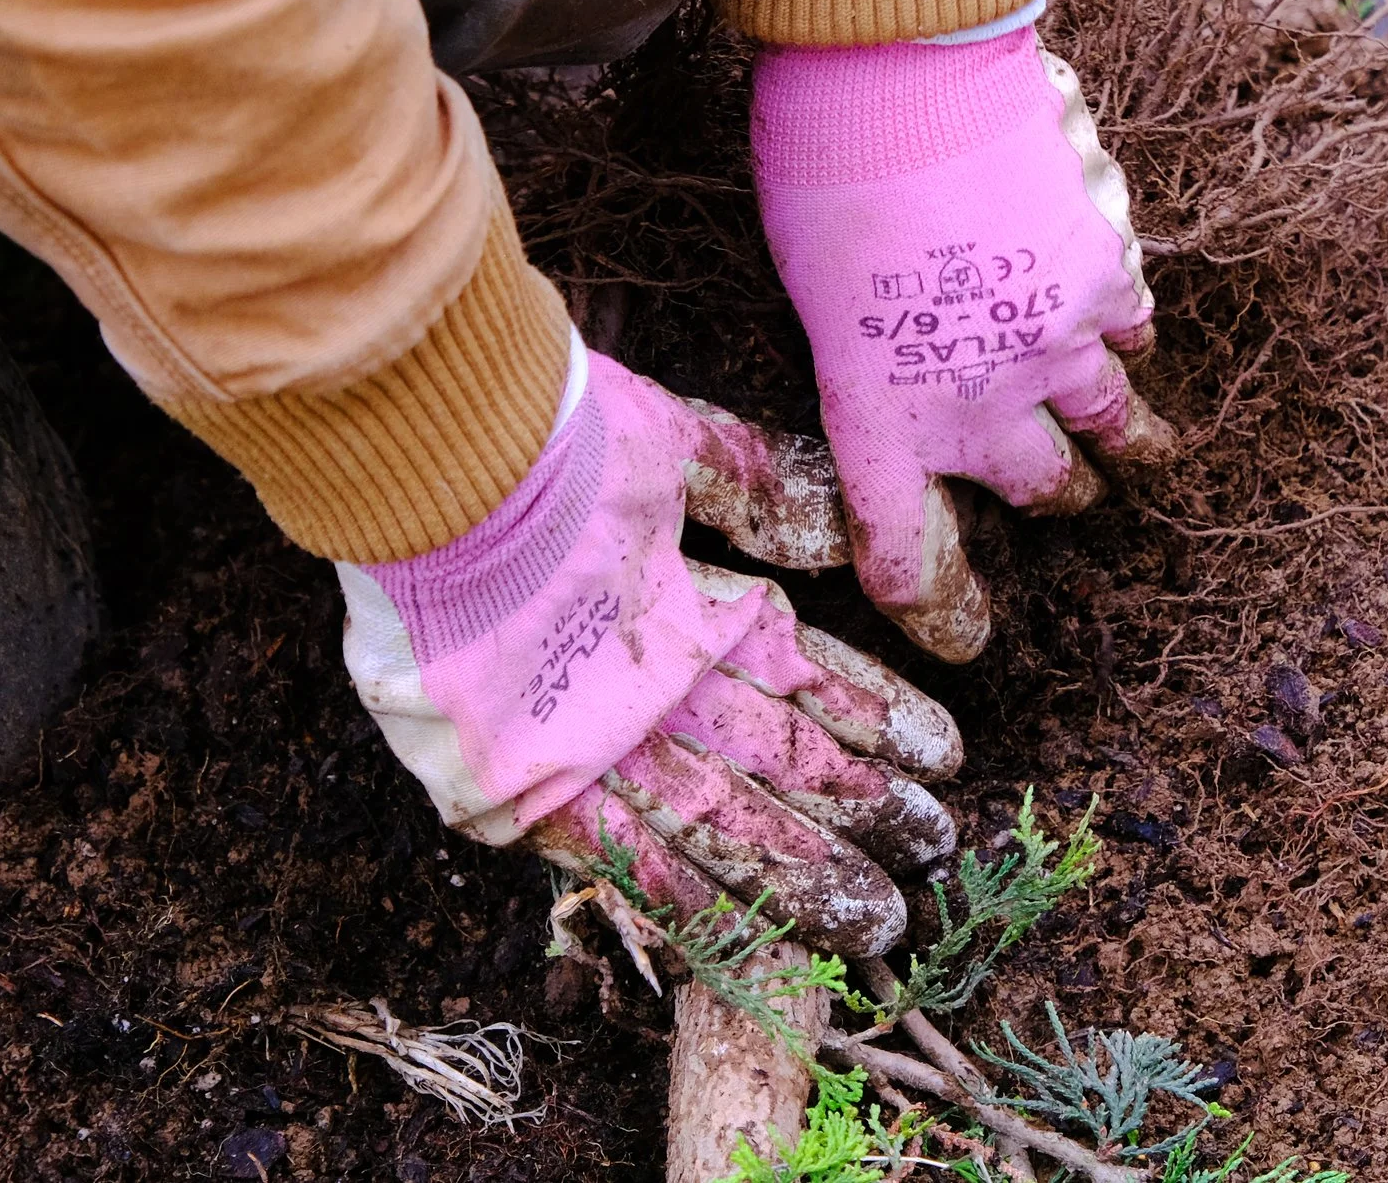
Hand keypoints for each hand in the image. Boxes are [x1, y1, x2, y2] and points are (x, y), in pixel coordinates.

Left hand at [336, 344, 960, 955]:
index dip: (872, 718)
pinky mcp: (537, 794)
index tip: (942, 753)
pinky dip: (693, 901)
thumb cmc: (557, 453)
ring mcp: (600, 747)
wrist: (446, 488)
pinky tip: (760, 933)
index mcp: (690, 613)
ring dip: (799, 871)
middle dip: (853, 813)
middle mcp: (654, 690)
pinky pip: (628, 860)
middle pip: (773, 767)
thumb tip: (850, 529)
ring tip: (880, 913)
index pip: (804, 680)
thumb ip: (762, 487)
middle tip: (932, 850)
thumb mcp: (676, 453)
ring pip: (722, 825)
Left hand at [752, 19, 1174, 661]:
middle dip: (1056, 495)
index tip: (967, 641)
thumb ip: (874, 342)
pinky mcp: (1105, 282)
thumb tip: (925, 343)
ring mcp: (1052, 350)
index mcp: (878, 418)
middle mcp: (975, 404)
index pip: (901, 553)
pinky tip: (1121, 313)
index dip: (935, 607)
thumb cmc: (819, 167)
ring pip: (1113, 423)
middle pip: (1039, 488)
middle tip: (1067, 494)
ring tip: (1141, 449)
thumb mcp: (814, 285)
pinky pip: (1133, 326)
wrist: (898, 79)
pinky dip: (1123, 323)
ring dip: (1125, 438)